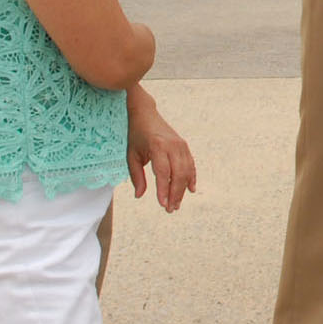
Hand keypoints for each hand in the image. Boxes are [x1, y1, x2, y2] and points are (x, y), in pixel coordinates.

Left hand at [126, 84, 195, 212]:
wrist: (145, 114)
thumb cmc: (136, 136)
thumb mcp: (131, 156)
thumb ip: (136, 176)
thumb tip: (139, 196)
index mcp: (157, 146)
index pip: (163, 172)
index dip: (163, 190)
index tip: (162, 205)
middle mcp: (172, 145)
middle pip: (178, 174)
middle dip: (175, 194)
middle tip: (170, 209)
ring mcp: (181, 145)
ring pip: (186, 171)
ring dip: (182, 189)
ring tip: (177, 204)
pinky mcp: (184, 146)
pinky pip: (190, 164)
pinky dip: (191, 177)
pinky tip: (191, 190)